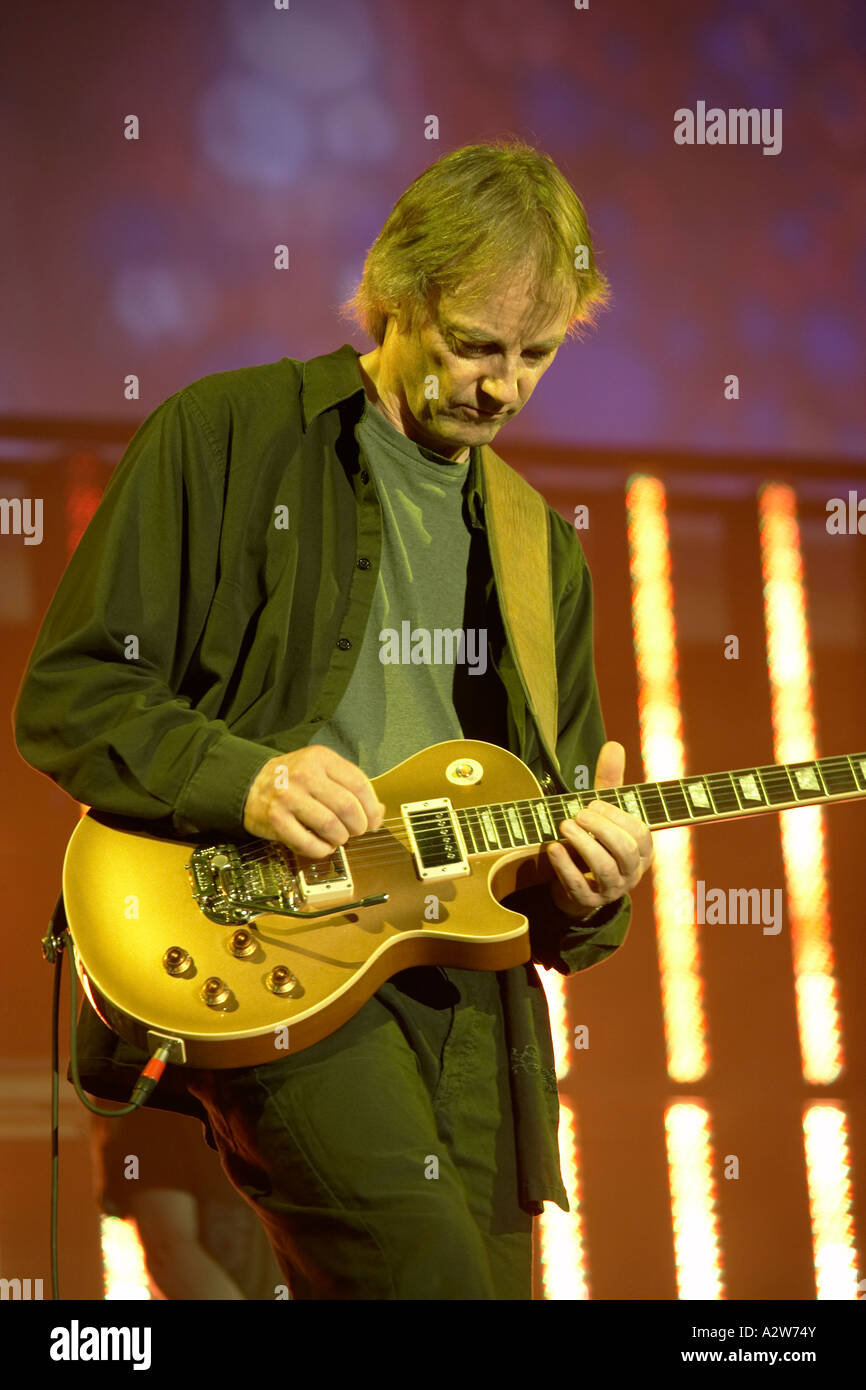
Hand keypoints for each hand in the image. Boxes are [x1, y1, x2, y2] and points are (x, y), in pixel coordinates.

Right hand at [243, 746, 385, 857]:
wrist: (251, 783)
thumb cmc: (293, 779)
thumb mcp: (322, 770)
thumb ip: (350, 786)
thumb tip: (379, 813)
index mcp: (321, 758)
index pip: (359, 784)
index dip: (372, 808)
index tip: (373, 821)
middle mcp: (305, 774)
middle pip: (348, 807)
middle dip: (359, 826)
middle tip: (356, 831)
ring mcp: (288, 797)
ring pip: (331, 827)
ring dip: (341, 838)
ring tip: (338, 837)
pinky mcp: (276, 819)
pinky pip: (309, 843)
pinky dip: (322, 850)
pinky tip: (323, 846)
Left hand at [546, 741, 651, 918]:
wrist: (576, 881)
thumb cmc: (596, 839)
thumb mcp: (603, 811)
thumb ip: (609, 781)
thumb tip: (613, 745)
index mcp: (642, 849)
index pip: (640, 833)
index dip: (618, 817)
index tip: (593, 803)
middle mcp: (632, 872)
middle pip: (625, 852)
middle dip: (602, 830)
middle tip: (578, 814)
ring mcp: (611, 889)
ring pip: (605, 870)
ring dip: (584, 845)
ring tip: (564, 826)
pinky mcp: (588, 901)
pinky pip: (580, 887)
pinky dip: (565, 866)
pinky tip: (553, 848)